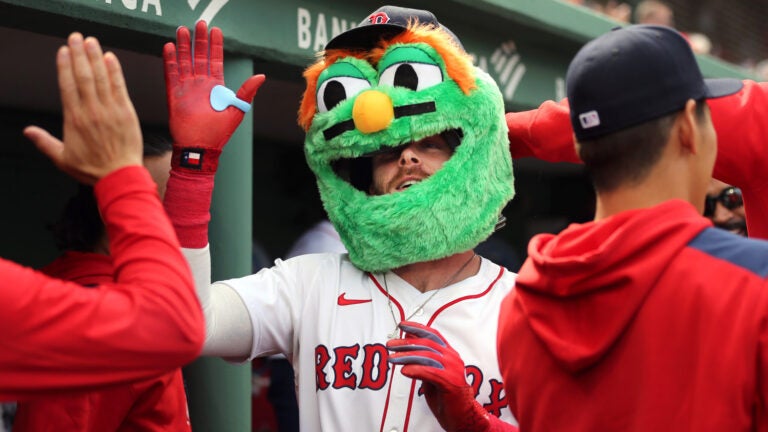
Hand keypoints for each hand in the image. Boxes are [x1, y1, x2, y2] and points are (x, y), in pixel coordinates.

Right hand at [24, 33, 142, 183]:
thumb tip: (28, 131)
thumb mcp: (62, 158)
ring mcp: (110, 110)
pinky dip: (115, 71)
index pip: (67, 86)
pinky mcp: (127, 112)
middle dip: (79, 54)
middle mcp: (91, 111)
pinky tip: (110, 58)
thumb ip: (44, 142)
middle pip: (83, 76)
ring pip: (101, 78)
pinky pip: (119, 87)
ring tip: (91, 41)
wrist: (120, 176)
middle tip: (76, 37)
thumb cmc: (92, 169)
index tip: (63, 51)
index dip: (65, 66)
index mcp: (74, 119)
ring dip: (96, 57)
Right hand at [163, 20, 263, 172]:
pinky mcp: (174, 95)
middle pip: (199, 57)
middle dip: (199, 41)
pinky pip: (171, 74)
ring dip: (183, 47)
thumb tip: (261, 75)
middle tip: (200, 24)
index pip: (215, 61)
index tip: (215, 30)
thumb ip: (246, 92)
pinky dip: (170, 61)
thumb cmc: (219, 134)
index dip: (215, 46)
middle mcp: (200, 85)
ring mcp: (186, 89)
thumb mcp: (237, 111)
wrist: (200, 149)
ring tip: (182, 30)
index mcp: (215, 88)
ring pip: (184, 62)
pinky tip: (169, 47)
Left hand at [387, 321, 515, 431]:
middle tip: (390, 345)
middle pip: (426, 344)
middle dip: (405, 343)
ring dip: (406, 356)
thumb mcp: (430, 372)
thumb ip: (422, 357)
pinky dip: (416, 370)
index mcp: (449, 353)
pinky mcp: (450, 382)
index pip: (432, 334)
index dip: (416, 328)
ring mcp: (453, 369)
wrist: (460, 415)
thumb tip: (408, 339)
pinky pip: (430, 372)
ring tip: (392, 359)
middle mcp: (452, 358)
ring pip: (426, 356)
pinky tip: (404, 371)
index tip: (402, 325)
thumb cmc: (445, 395)